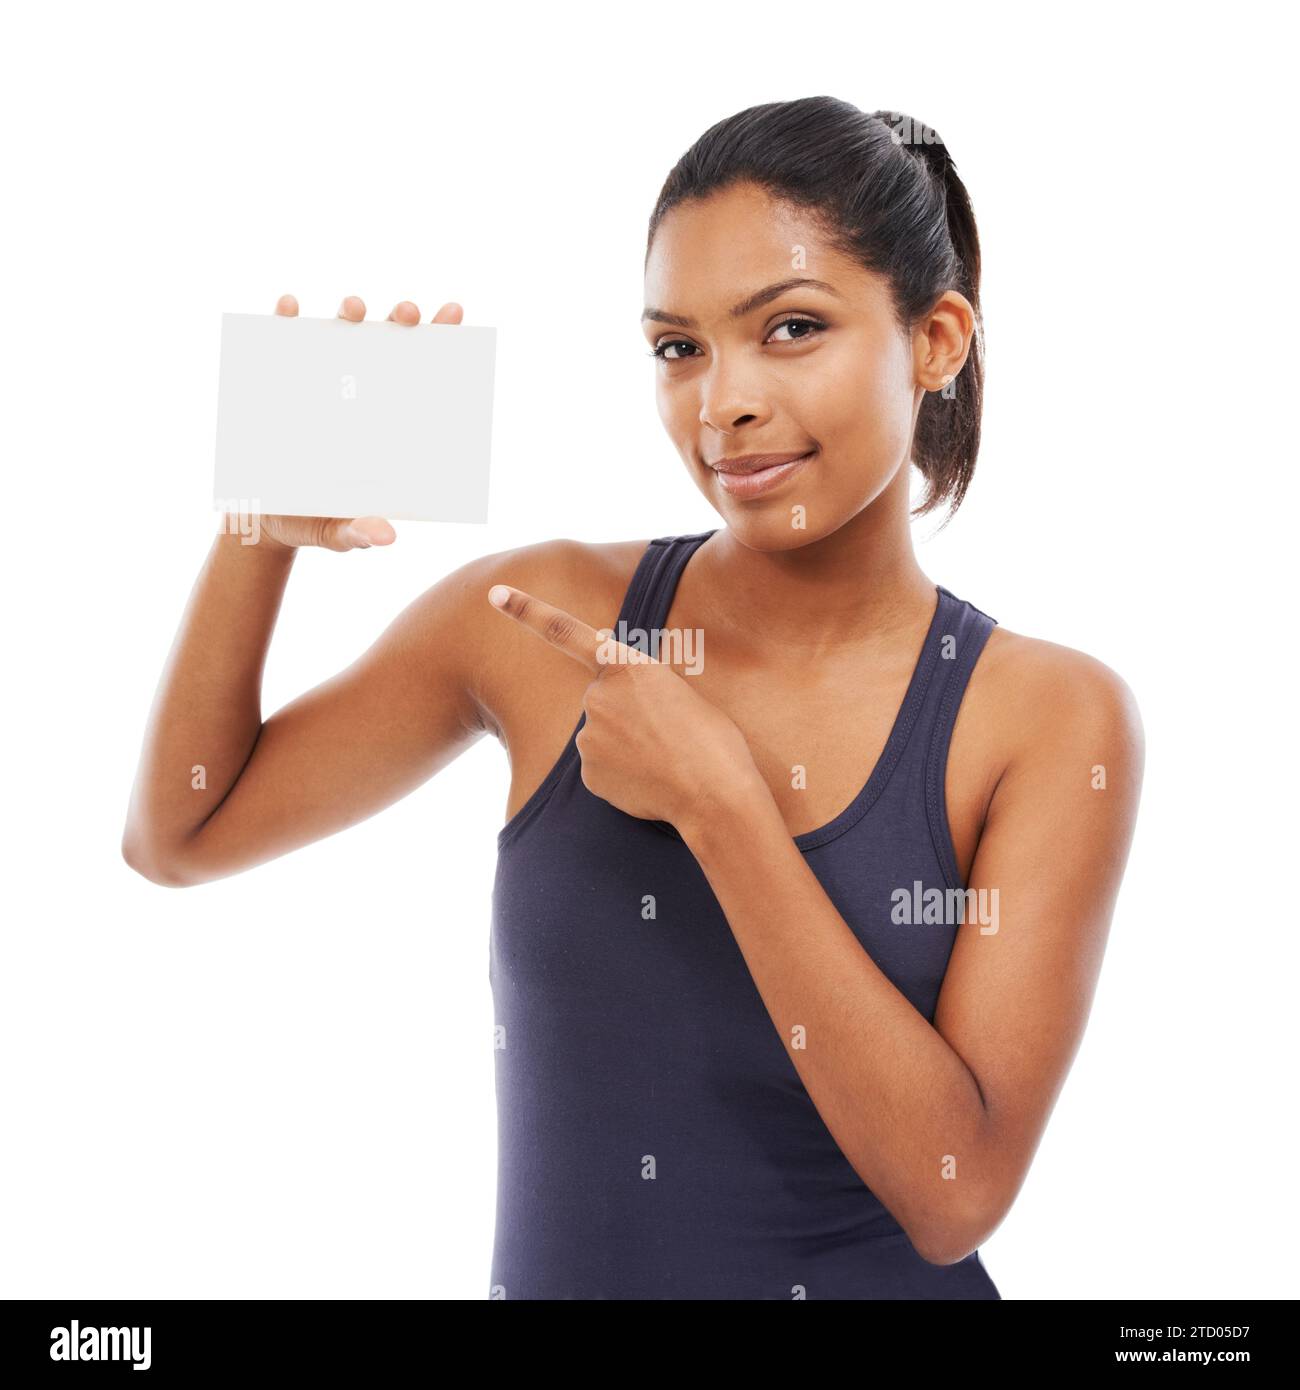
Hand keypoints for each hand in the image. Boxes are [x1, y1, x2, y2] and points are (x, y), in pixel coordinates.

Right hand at [246, 293, 464, 551]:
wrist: (263, 520)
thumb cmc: (315, 522)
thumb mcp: (338, 532)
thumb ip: (360, 532)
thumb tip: (386, 537)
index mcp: (388, 423)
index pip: (423, 376)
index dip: (441, 340)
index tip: (455, 312)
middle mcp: (360, 393)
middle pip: (388, 345)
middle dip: (401, 321)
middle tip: (408, 312)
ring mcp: (320, 384)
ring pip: (340, 335)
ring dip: (349, 314)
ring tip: (354, 308)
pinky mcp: (278, 382)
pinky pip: (281, 343)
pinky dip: (283, 321)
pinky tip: (289, 308)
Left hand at [487, 582, 761, 833]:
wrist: (713, 792)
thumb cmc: (712, 741)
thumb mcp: (680, 693)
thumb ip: (639, 690)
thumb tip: (619, 717)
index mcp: (627, 664)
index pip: (564, 631)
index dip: (526, 611)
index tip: (495, 593)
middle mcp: (598, 695)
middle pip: (600, 700)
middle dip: (623, 714)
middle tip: (664, 734)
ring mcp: (588, 734)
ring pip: (599, 736)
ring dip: (624, 745)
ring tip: (662, 758)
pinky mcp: (588, 771)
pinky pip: (600, 768)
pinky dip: (621, 774)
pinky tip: (650, 780)